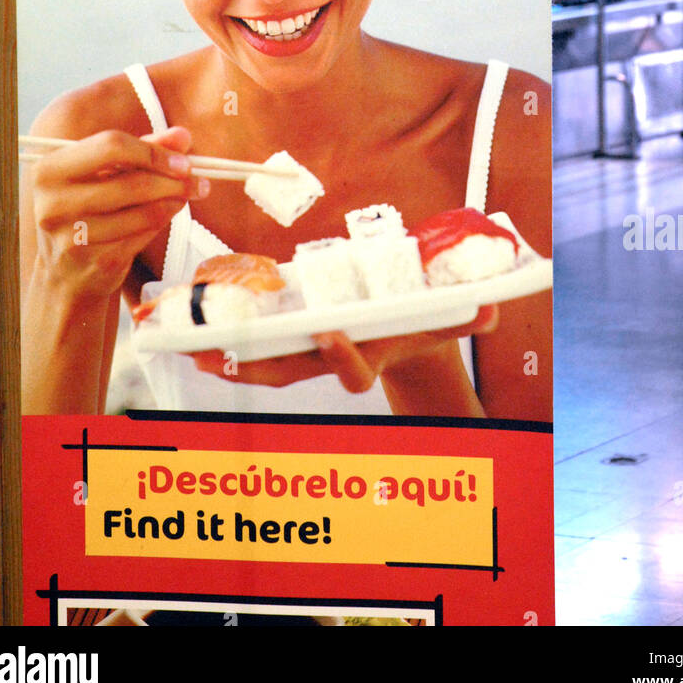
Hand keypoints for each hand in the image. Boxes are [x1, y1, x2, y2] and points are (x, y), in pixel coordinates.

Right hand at [29, 125, 207, 301]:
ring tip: (185, 196)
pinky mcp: (96, 263)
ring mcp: (74, 237)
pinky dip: (162, 223)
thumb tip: (182, 137)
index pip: (111, 146)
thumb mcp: (104, 173)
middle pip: (133, 182)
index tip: (181, 160)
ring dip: (174, 202)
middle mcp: (54, 204)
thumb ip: (143, 149)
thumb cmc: (86, 210)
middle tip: (197, 181)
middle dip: (174, 181)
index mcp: (49, 171)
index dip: (153, 152)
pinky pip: (145, 236)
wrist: (65, 272)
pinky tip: (166, 215)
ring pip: (145, 213)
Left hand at [190, 304, 498, 393]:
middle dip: (253, 366)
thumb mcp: (444, 318)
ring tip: (190, 342)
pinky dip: (227, 337)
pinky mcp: (293, 336)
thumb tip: (491, 308)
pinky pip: (255, 343)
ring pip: (262, 364)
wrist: (404, 337)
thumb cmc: (418, 322)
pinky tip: (196, 327)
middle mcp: (330, 360)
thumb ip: (464, 315)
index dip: (339, 355)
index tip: (327, 331)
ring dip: (226, 355)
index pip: (351, 371)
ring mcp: (307, 353)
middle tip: (222, 353)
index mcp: (367, 355)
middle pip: (287, 374)